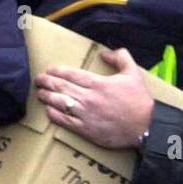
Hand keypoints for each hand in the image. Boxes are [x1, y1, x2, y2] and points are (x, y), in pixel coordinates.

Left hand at [34, 47, 154, 149]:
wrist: (144, 127)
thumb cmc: (139, 101)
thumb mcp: (134, 73)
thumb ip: (120, 57)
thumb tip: (105, 53)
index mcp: (98, 84)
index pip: (72, 74)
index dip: (58, 71)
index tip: (49, 69)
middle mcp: (88, 98)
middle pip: (62, 87)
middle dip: (47, 82)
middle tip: (38, 80)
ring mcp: (85, 115)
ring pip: (60, 103)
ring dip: (48, 97)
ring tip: (40, 94)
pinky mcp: (86, 130)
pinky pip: (65, 122)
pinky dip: (55, 115)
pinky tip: (49, 111)